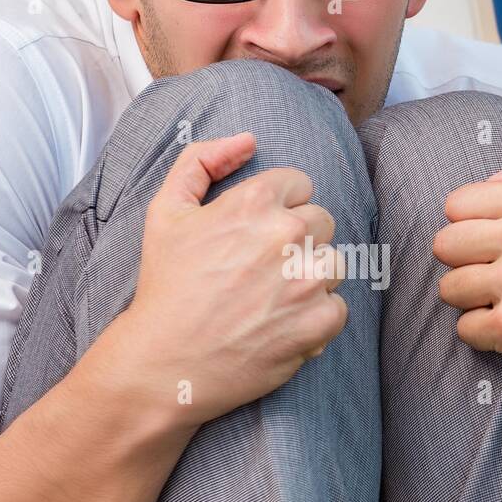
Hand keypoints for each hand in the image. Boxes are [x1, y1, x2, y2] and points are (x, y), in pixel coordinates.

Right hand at [100, 133, 346, 425]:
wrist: (163, 362)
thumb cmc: (165, 286)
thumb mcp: (167, 210)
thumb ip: (202, 160)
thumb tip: (249, 140)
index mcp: (255, 202)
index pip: (300, 186)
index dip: (277, 210)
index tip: (254, 237)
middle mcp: (286, 235)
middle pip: (322, 222)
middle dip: (297, 243)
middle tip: (261, 271)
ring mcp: (306, 280)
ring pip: (334, 264)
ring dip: (310, 279)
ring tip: (272, 299)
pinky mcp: (317, 323)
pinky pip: (338, 308)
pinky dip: (316, 320)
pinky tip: (281, 325)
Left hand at [433, 145, 501, 408]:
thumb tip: (495, 175)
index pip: (456, 204)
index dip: (470, 225)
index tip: (492, 241)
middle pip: (444, 245)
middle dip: (464, 262)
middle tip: (495, 273)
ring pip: (449, 288)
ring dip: (472, 299)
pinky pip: (464, 327)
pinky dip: (483, 333)